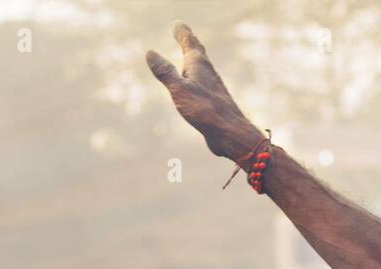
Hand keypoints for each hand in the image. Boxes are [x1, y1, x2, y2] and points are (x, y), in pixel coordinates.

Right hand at [146, 21, 260, 160]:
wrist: (230, 132)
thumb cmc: (206, 110)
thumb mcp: (179, 90)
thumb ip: (165, 72)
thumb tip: (150, 53)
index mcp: (199, 65)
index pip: (189, 43)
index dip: (183, 33)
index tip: (178, 24)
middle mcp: (208, 72)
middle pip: (197, 52)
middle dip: (189, 41)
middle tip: (183, 32)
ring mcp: (211, 86)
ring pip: (201, 67)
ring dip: (194, 58)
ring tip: (190, 55)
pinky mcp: (213, 101)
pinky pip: (202, 82)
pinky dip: (196, 77)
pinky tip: (197, 86)